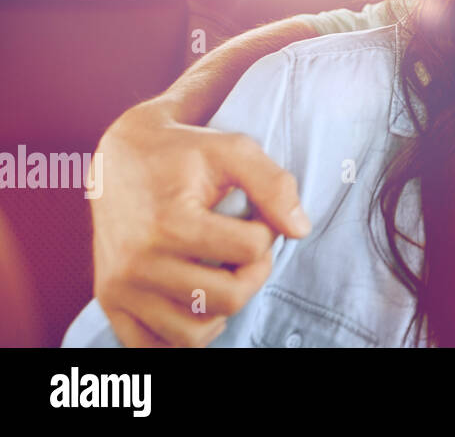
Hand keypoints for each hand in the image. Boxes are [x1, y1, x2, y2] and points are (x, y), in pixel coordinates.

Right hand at [90, 96, 310, 346]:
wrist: (120, 157)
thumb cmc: (184, 151)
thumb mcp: (233, 150)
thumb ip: (274, 184)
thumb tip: (301, 230)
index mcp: (168, 224)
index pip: (249, 250)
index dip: (266, 230)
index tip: (255, 215)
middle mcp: (136, 263)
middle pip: (228, 298)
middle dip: (254, 273)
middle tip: (246, 248)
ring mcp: (119, 288)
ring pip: (194, 334)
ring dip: (223, 308)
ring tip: (223, 274)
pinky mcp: (109, 303)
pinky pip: (153, 348)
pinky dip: (185, 335)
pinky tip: (198, 303)